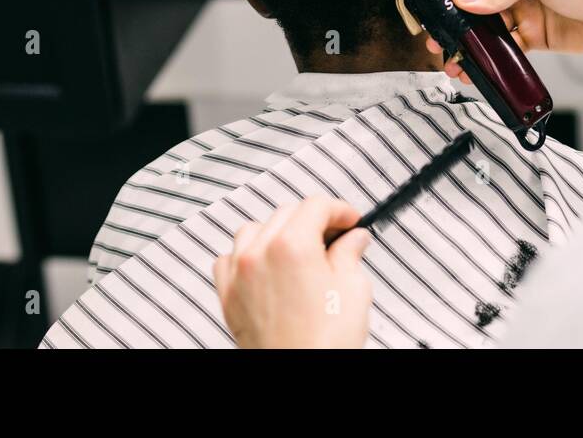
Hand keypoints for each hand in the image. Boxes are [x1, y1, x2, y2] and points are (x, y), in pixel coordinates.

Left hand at [213, 197, 371, 348]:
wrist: (300, 376)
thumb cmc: (323, 344)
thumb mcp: (353, 289)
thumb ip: (351, 254)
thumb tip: (354, 239)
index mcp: (292, 245)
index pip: (316, 205)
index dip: (340, 210)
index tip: (350, 221)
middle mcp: (259, 253)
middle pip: (287, 212)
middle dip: (313, 219)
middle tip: (335, 237)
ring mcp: (239, 274)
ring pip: (254, 230)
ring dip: (278, 232)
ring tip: (299, 250)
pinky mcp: (228, 296)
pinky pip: (229, 258)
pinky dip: (247, 254)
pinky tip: (266, 266)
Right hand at [427, 0, 582, 80]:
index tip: (435, 5)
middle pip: (476, 2)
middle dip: (456, 21)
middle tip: (438, 38)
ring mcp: (525, 11)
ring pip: (487, 29)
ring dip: (470, 43)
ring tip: (454, 58)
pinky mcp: (534, 36)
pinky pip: (505, 48)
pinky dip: (490, 58)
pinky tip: (478, 67)